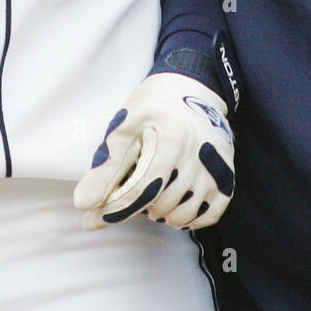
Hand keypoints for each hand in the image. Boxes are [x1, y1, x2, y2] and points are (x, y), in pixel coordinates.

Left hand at [74, 73, 234, 231]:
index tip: (91, 220)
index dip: (113, 209)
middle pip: (160, 205)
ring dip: (161, 213)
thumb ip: (106, 167)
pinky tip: (174, 205)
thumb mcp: (123, 129)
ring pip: (183, 215)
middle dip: (138, 205)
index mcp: (170, 138)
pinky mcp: (226, 175)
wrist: (189, 90)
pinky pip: (209, 215)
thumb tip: (84, 203)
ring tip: (152, 194)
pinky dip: (189, 218)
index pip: (141, 189)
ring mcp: (215, 166)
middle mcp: (197, 153)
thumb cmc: (150, 111)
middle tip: (130, 189)